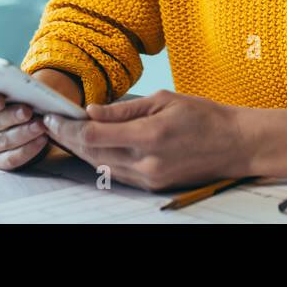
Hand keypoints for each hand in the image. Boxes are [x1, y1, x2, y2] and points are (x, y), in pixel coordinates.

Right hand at [0, 68, 83, 170]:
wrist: (20, 120)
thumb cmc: (12, 99)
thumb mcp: (8, 91)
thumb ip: (9, 88)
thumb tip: (22, 88)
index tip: (1, 100)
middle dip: (10, 117)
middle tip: (27, 111)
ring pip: (2, 141)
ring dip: (23, 133)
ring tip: (40, 125)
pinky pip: (12, 158)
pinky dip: (29, 148)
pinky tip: (42, 139)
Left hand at [40, 89, 246, 191]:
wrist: (235, 144)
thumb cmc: (204, 116)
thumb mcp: (164, 100)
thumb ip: (124, 110)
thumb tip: (92, 111)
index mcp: (150, 135)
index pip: (94, 136)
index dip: (69, 127)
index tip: (54, 117)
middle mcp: (147, 162)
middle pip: (92, 154)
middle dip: (68, 139)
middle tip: (51, 125)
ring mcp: (149, 178)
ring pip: (101, 167)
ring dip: (81, 151)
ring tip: (64, 135)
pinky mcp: (153, 186)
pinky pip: (117, 174)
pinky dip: (100, 160)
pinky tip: (91, 148)